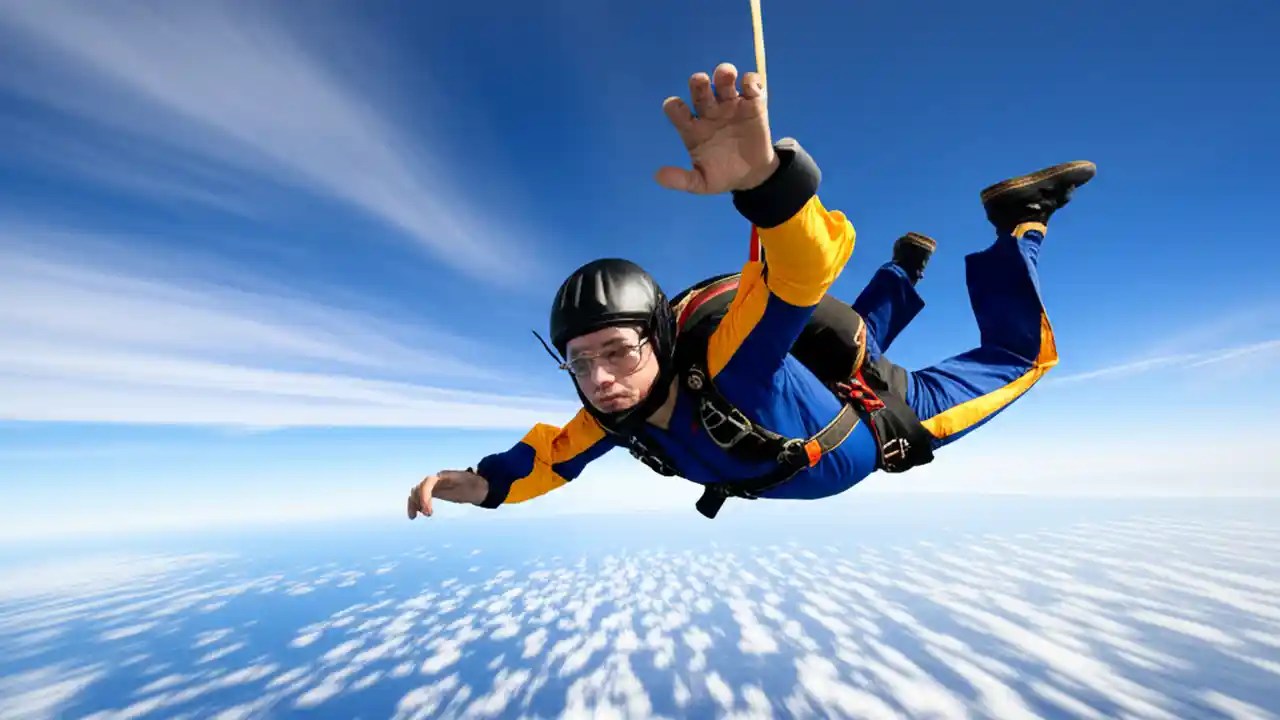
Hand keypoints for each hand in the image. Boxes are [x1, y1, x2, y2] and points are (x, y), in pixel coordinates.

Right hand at [407, 470, 487, 518]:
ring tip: (415, 516)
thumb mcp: (476, 486)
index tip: (428, 511)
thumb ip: (474, 485)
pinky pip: (419, 496)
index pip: (428, 482)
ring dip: (413, 503)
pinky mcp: (433, 492)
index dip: (425, 495)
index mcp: (445, 476)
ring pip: (416, 492)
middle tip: (428, 514)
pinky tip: (414, 515)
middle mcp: (436, 480)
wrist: (477, 485)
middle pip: (419, 487)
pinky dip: (414, 504)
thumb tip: (478, 487)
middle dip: (419, 501)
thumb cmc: (476, 485)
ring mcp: (434, 485)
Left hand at [656, 62, 779, 194]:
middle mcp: (709, 112)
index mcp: (692, 127)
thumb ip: (682, 180)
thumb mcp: (701, 184)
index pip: (676, 109)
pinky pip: (752, 85)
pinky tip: (752, 92)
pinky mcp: (754, 104)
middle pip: (699, 89)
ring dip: (723, 74)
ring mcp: (730, 105)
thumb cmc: (722, 175)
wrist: (752, 177)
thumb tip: (657, 176)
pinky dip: (752, 82)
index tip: (682, 111)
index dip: (675, 107)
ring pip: (724, 80)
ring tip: (727, 75)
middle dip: (699, 83)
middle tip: (701, 82)